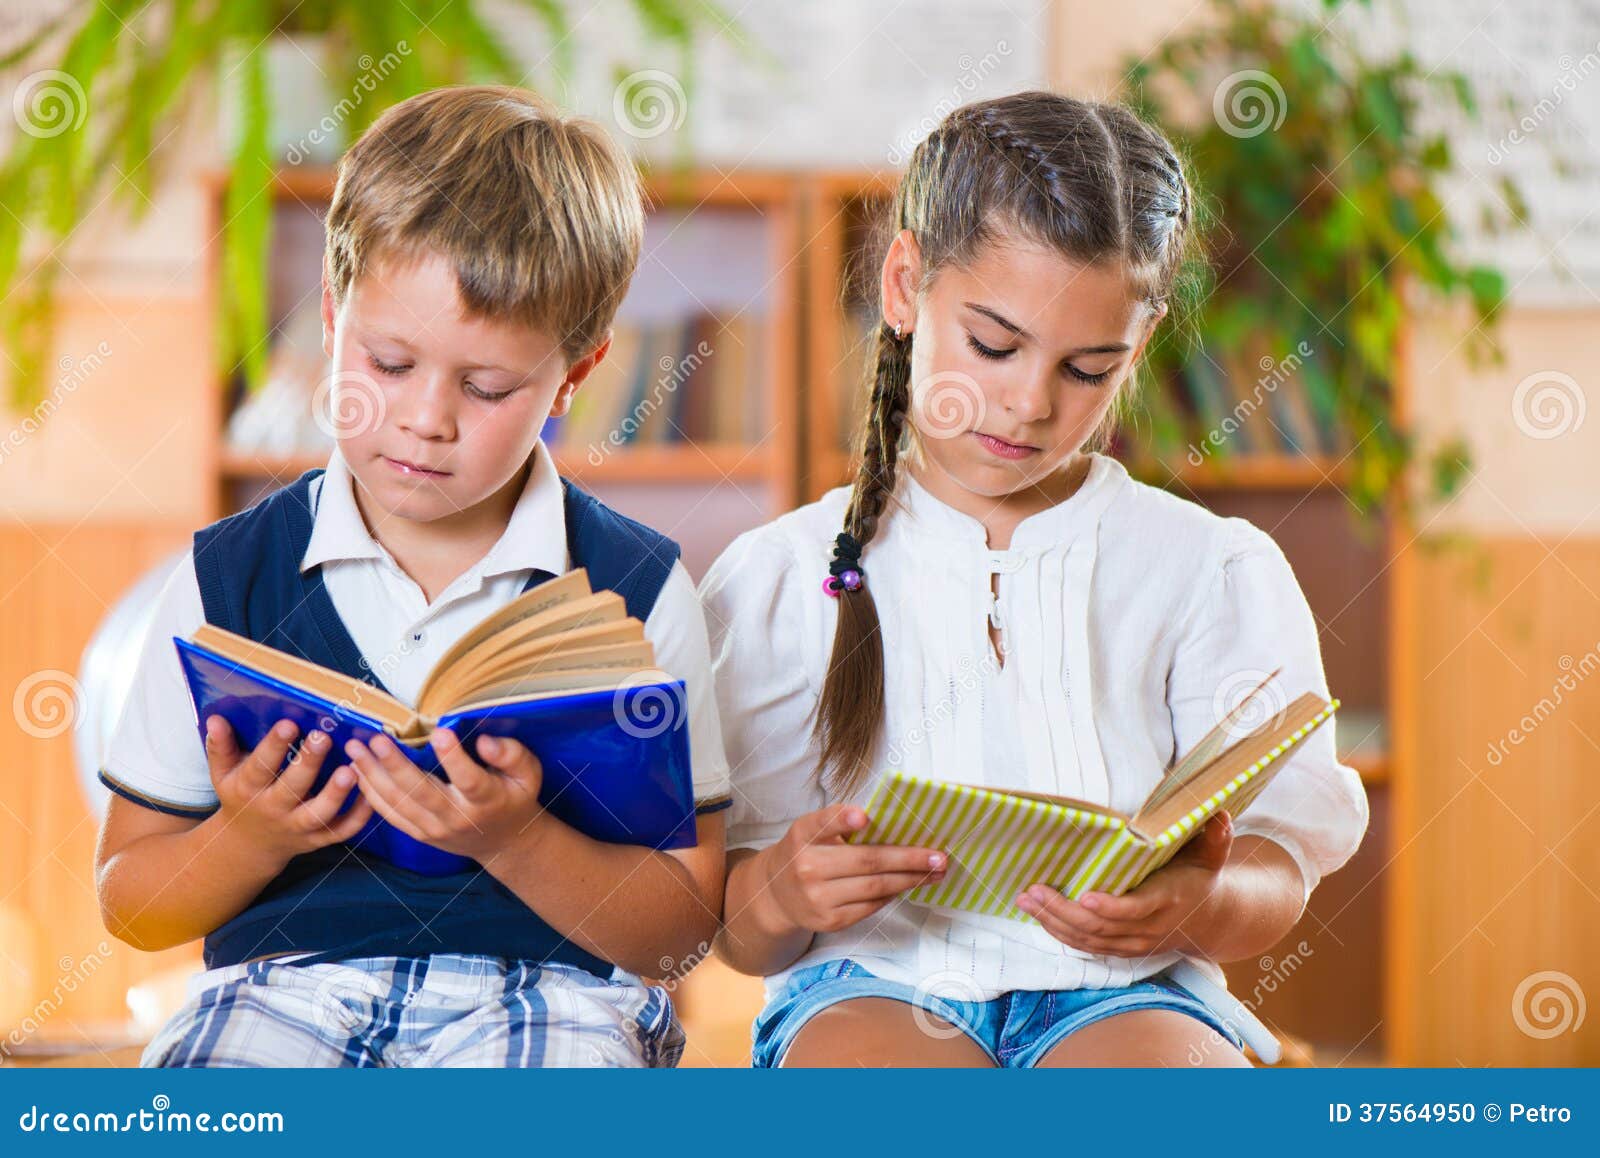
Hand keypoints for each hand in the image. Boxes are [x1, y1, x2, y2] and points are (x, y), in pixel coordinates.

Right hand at [205, 715, 372, 862]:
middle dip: (308, 763)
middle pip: (292, 788)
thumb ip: (221, 747)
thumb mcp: (223, 774)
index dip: (274, 745)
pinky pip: (342, 830)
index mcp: (249, 789)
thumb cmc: (241, 797)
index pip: (260, 766)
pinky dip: (360, 816)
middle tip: (323, 737)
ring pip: (320, 814)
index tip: (289, 723)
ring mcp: (298, 826)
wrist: (249, 844)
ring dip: (337, 794)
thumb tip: (216, 719)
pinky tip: (372, 793)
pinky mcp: (319, 838)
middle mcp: (274, 809)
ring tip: (352, 770)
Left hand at [344, 727, 544, 862]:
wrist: (503, 841)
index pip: (470, 779)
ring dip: (373, 776)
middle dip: (395, 765)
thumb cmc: (515, 796)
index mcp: (488, 800)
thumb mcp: (528, 774)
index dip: (455, 757)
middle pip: (422, 792)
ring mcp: (435, 828)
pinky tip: (357, 770)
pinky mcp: (419, 833)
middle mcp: (458, 817)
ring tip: (355, 749)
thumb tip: (484, 741)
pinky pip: (390, 815)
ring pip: (399, 803)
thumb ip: (511, 755)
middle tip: (376, 739)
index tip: (440, 732)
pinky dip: (371, 793)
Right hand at [756, 804, 946, 935]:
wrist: (775, 895)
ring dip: (910, 879)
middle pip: (867, 861)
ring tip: (934, 872)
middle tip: (938, 856)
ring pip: (875, 887)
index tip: (865, 816)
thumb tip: (892, 825)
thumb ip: (840, 824)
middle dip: (908, 858)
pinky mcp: (829, 920)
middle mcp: (806, 867)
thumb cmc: (804, 854)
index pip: (823, 824)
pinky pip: (870, 906)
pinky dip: (893, 894)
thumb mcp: (811, 832)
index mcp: (803, 835)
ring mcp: (818, 897)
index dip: (843, 819)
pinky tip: (909, 885)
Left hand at [1017, 810, 1234, 957]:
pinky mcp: (1120, 949)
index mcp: (1166, 902)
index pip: (1136, 910)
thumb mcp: (1213, 855)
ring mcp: (1132, 943)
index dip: (1111, 907)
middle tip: (1034, 890)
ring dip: (1053, 921)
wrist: (1209, 920)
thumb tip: (1219, 812)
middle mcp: (1147, 928)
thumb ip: (1216, 837)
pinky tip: (1036, 913)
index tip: (1086, 896)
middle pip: (1100, 927)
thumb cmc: (1201, 877)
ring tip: (1025, 898)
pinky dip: (1059, 932)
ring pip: (1088, 940)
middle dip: (1063, 911)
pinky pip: (1085, 946)